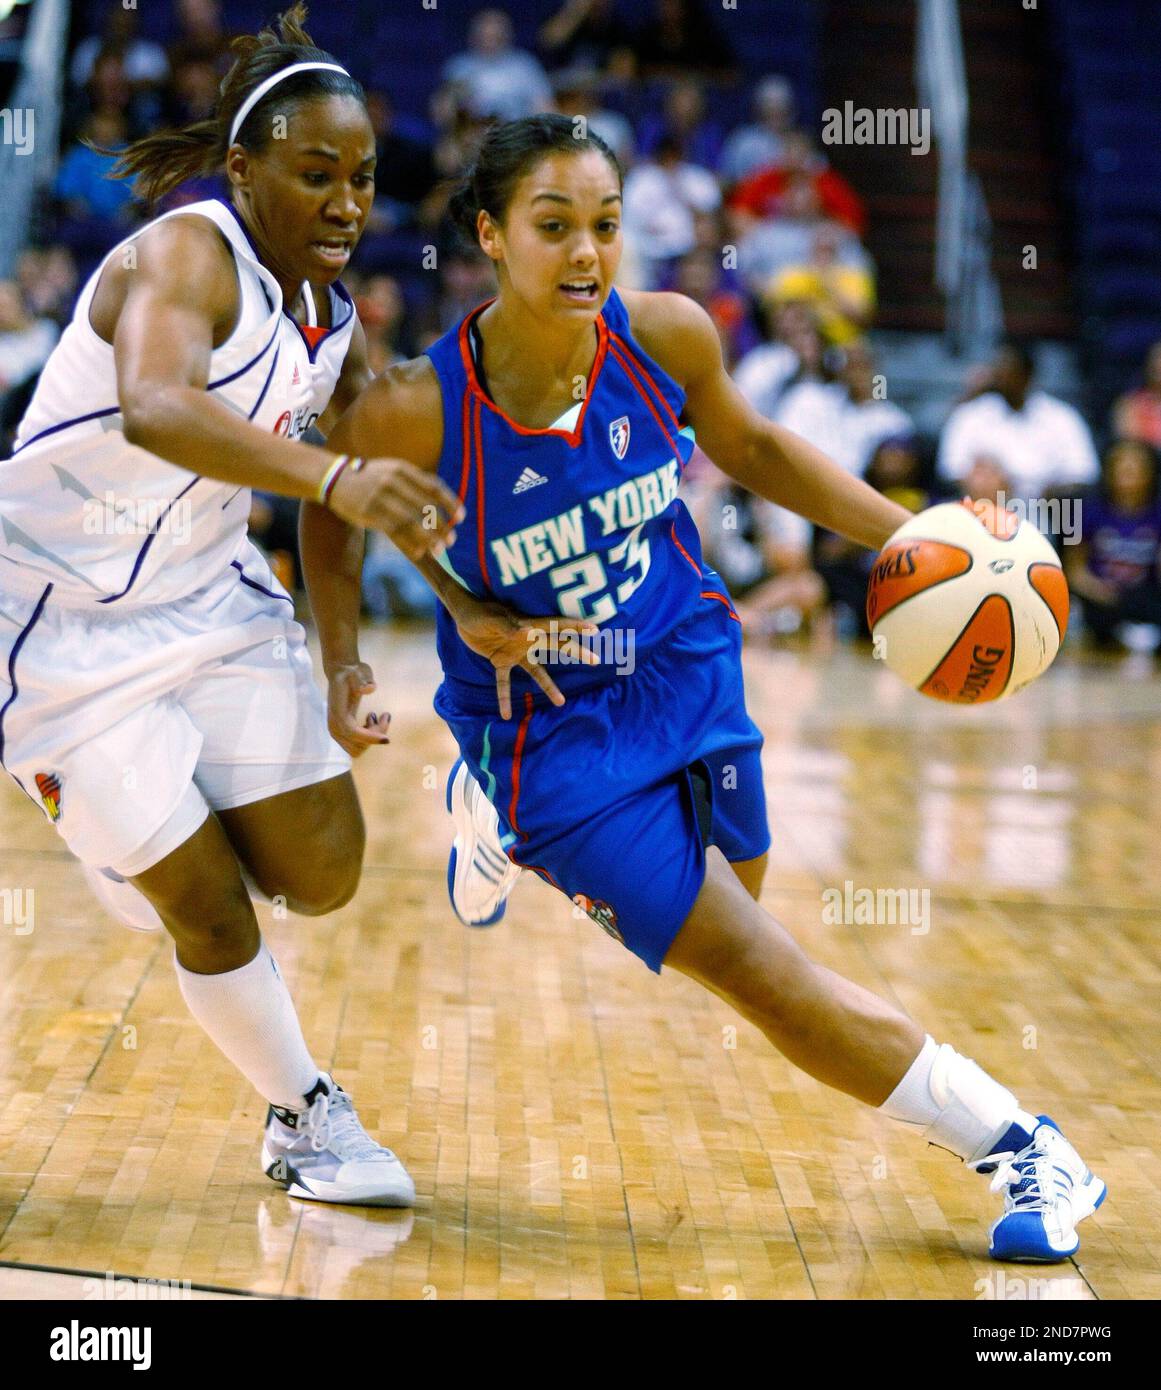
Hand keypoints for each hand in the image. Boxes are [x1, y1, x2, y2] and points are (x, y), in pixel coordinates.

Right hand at [326, 661, 390, 757]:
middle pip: (357, 745)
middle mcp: (335, 726)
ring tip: (377, 717)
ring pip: (359, 748)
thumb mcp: (359, 671)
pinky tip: (372, 719)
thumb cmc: (351, 673)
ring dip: (372, 737)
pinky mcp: (343, 732)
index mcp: (337, 713)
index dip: (369, 737)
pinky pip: (358, 744)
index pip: (352, 732)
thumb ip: (363, 679)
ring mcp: (337, 731)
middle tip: (384, 716)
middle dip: (374, 735)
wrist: (341, 673)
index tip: (387, 738)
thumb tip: (370, 688)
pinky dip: (369, 736)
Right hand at [329, 458, 464, 561]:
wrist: (336, 478)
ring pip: (411, 521)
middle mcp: (393, 481)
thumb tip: (442, 502)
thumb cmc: (370, 477)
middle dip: (441, 525)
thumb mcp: (393, 470)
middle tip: (451, 539)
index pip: (433, 486)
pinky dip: (408, 543)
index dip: (450, 502)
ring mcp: (380, 497)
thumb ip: (415, 482)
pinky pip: (394, 531)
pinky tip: (419, 553)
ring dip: (428, 538)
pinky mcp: (370, 512)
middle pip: (424, 506)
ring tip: (440, 549)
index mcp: (403, 469)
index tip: (460, 517)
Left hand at [451, 598, 599, 718]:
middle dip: (576, 652)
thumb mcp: (491, 620)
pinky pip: (504, 682)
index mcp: (528, 625)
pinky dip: (504, 697)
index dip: (575, 626)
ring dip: (548, 686)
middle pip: (556, 646)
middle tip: (596, 660)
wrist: (461, 614)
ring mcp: (514, 652)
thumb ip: (508, 627)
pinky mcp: (499, 661)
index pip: (556, 625)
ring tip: (561, 702)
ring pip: (537, 671)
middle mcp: (526, 639)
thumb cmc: (477, 612)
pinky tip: (506, 714)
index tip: (595, 630)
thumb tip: (528, 631)